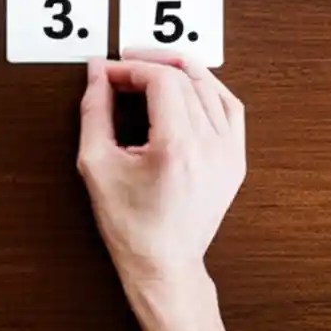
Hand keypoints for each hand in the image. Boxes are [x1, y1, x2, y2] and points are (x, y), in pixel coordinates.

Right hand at [77, 50, 245, 330]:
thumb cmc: (129, 224)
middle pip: (185, 78)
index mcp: (178, 148)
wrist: (163, 264)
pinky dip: (208, 89)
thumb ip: (94, 111)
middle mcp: (211, 146)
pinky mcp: (236, 159)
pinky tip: (186, 87)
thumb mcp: (96, 164)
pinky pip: (230, 107)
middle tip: (121, 70)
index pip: (161, 80)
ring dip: (179, 70)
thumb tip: (98, 72)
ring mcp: (230, 153)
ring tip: (151, 69)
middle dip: (149, 65)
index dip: (130, 68)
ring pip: (211, 86)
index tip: (108, 72)